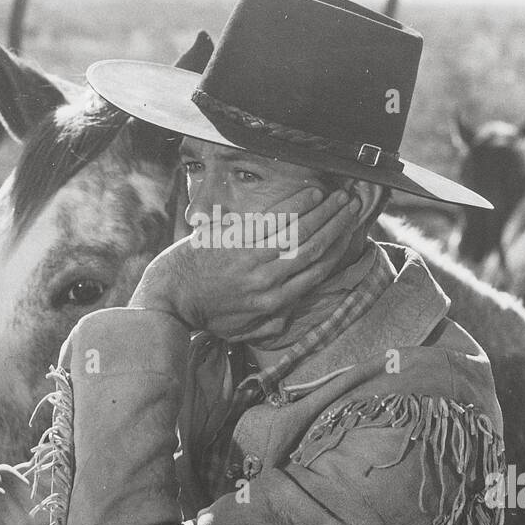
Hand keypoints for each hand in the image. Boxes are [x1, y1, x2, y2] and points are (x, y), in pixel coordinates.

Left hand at [129, 185, 362, 342]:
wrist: (170, 297)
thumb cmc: (205, 313)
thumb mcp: (242, 330)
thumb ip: (272, 323)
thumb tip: (293, 311)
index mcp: (274, 302)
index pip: (317, 271)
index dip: (339, 249)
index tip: (352, 233)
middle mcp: (269, 280)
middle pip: (314, 247)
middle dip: (338, 225)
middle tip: (354, 207)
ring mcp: (253, 257)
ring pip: (299, 231)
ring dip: (324, 211)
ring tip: (341, 197)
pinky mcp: (237, 238)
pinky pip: (274, 219)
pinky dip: (296, 205)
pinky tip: (312, 193)